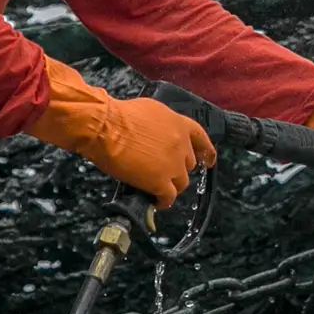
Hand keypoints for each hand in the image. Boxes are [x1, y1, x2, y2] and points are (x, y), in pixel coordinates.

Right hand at [24, 57, 215, 205]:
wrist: (105, 126)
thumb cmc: (117, 115)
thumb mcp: (147, 110)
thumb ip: (158, 124)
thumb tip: (154, 134)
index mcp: (179, 123)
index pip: (201, 138)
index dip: (206, 151)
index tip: (208, 159)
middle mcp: (181, 143)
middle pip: (189, 164)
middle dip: (178, 169)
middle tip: (163, 173)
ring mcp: (173, 164)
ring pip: (181, 183)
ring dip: (171, 186)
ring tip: (158, 190)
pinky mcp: (161, 181)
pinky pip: (168, 197)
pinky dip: (163, 202)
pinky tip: (155, 202)